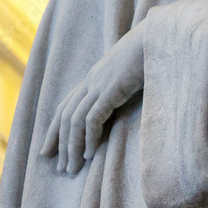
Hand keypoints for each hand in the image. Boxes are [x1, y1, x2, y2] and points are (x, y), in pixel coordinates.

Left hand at [40, 21, 145, 174]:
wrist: (159, 38)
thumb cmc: (150, 56)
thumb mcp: (130, 76)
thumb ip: (120, 90)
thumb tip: (118, 108)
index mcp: (94, 78)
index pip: (65, 107)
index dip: (55, 129)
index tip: (48, 150)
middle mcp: (91, 81)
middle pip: (65, 116)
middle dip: (59, 143)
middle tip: (59, 168)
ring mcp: (99, 84)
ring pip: (75, 120)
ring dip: (72, 147)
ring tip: (73, 169)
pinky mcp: (111, 89)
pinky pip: (93, 118)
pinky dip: (89, 138)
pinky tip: (89, 155)